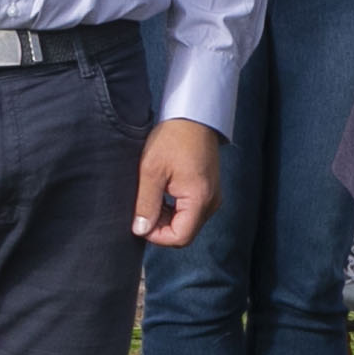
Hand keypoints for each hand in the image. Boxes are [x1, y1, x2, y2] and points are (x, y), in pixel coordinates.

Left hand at [132, 118, 225, 246]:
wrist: (194, 117)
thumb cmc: (173, 138)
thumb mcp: (151, 171)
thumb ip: (146, 203)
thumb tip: (140, 230)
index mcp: (199, 199)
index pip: (180, 237)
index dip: (157, 236)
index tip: (141, 221)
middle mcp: (211, 202)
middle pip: (184, 233)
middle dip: (161, 227)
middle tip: (143, 207)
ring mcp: (212, 197)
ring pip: (187, 223)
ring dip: (167, 217)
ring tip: (152, 195)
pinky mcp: (209, 191)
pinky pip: (191, 211)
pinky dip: (175, 209)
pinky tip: (163, 192)